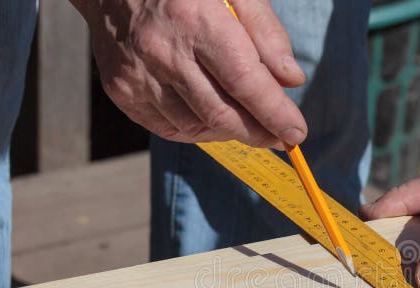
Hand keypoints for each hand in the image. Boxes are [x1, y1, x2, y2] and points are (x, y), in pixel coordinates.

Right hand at [71, 0, 306, 145]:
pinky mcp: (122, 91)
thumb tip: (291, 80)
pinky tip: (211, 117)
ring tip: (246, 121)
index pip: (245, 82)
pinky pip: (169, 128)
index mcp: (195, 19)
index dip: (275, 113)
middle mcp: (163, 52)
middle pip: (221, 114)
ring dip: (230, 132)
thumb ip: (265, 33)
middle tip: (278, 136)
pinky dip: (198, 130)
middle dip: (258, 133)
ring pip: (196, 127)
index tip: (296, 132)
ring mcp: (138, 75)